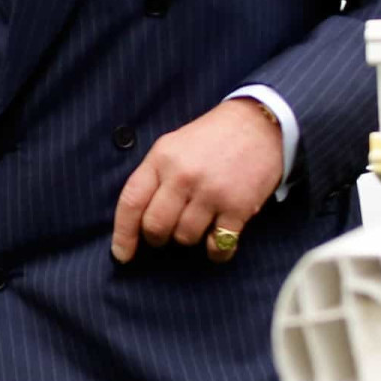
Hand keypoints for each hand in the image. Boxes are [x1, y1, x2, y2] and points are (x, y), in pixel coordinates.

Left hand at [111, 98, 283, 264]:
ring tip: (198, 223)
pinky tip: (217, 240)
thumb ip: (155, 176)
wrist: (258, 125)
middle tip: (166, 233)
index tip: (122, 254)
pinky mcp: (238, 207)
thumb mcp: (172, 146)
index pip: (131, 202)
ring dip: (188, 238)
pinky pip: (218, 245)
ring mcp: (211, 192)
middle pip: (155, 226)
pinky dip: (216, 251)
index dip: (123, 233)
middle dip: (157, 237)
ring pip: (185, 238)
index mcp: (161, 158)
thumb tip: (137, 218)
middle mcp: (182, 175)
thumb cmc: (210, 139)